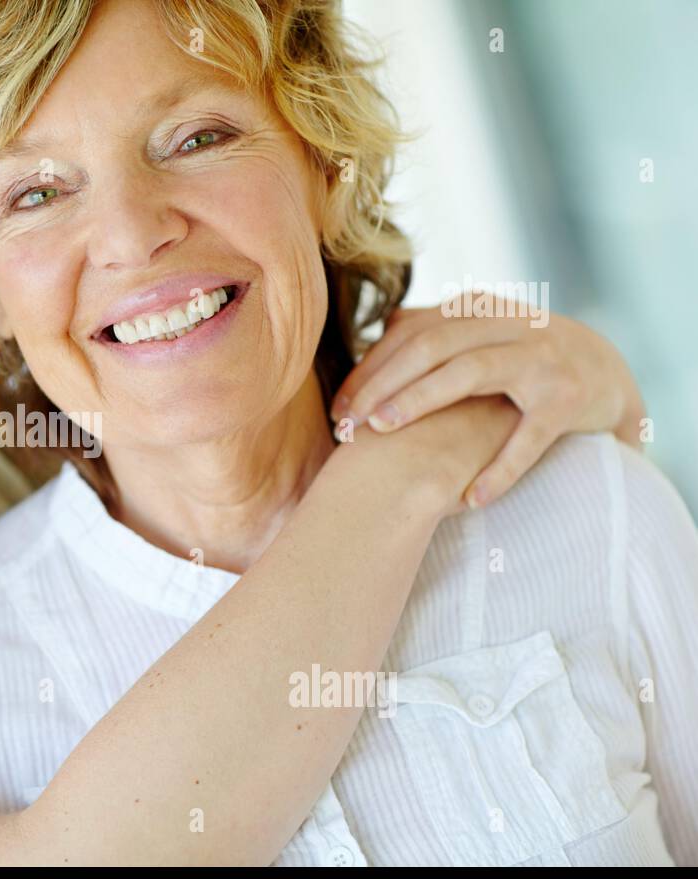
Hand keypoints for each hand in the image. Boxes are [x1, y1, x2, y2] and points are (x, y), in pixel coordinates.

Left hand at [330, 297, 645, 505]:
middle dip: (381, 385)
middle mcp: (509, 326)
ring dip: (419, 402)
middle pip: (430, 348)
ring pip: (469, 374)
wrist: (609, 373)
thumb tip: (382, 327)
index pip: (411, 334)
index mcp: (480, 312)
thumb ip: (439, 330)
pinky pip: (528, 437)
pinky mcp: (567, 400)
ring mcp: (541, 360)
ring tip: (380, 432)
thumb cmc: (526, 359)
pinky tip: (469, 498)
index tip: (337, 406)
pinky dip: (499, 469)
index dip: (369, 369)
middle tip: (345, 423)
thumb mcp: (485, 334)